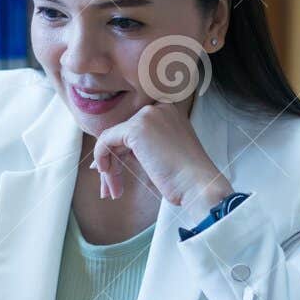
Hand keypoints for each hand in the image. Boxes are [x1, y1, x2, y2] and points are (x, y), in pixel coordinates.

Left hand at [89, 102, 233, 214]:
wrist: (198, 185)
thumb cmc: (185, 178)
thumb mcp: (164, 153)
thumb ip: (144, 146)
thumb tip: (113, 152)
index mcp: (167, 112)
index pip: (134, 128)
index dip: (120, 150)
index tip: (113, 170)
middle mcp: (158, 108)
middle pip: (122, 133)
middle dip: (113, 160)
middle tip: (110, 186)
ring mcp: (147, 116)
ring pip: (113, 138)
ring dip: (110, 167)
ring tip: (112, 191)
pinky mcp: (135, 128)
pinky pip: (106, 140)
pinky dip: (102, 157)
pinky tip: (107, 174)